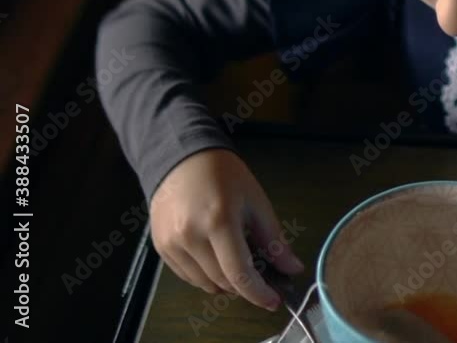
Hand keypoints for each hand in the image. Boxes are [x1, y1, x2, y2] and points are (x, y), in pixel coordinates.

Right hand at [149, 149, 304, 310]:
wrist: (182, 158)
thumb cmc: (224, 175)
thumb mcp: (256, 201)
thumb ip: (274, 239)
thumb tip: (292, 268)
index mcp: (218, 222)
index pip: (239, 273)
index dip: (258, 293)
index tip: (274, 301)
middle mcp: (190, 237)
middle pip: (223, 281)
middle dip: (245, 287)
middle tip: (262, 279)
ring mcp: (171, 244)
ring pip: (204, 284)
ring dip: (226, 283)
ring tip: (239, 265)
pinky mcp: (160, 247)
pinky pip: (188, 276)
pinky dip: (206, 277)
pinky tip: (218, 260)